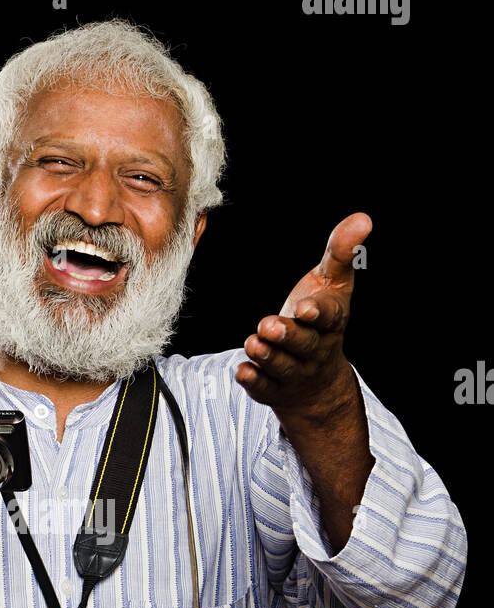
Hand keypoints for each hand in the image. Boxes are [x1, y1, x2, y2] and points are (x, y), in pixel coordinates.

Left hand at [235, 212, 371, 422]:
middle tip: (269, 325)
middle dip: (288, 336)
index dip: (318, 313)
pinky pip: (265, 388)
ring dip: (268, 356)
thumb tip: (362, 218)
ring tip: (254, 342)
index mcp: (331, 323)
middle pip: (304, 344)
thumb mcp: (334, 285)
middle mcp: (315, 350)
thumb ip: (341, 252)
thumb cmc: (320, 322)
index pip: (328, 318)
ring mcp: (295, 372)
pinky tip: (243, 370)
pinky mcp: (275, 389)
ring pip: (283, 366)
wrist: (318, 383)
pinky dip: (254, 380)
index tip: (305, 308)